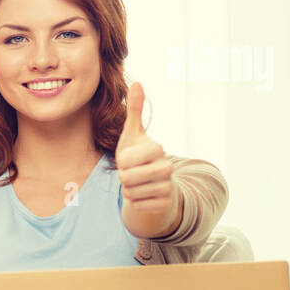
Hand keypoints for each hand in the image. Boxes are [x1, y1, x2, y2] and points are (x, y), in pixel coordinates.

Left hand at [116, 82, 179, 238]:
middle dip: (124, 178)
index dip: (121, 162)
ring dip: (128, 191)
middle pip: (128, 178)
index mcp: (156, 148)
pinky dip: (136, 203)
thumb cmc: (138, 157)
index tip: (128, 160)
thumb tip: (137, 83)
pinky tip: (143, 195)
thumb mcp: (132, 135)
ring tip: (136, 184)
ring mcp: (169, 186)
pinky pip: (139, 206)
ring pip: (132, 193)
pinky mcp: (166, 204)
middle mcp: (167, 167)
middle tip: (131, 174)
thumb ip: (134, 111)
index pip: (125, 161)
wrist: (154, 184)